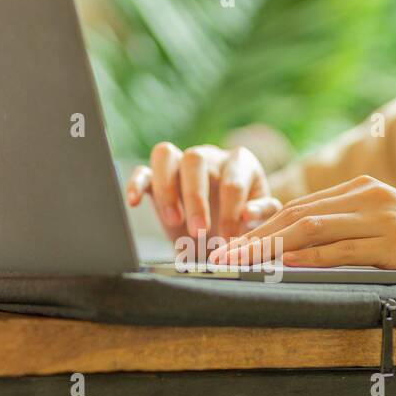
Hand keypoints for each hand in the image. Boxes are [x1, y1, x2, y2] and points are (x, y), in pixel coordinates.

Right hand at [125, 143, 281, 243]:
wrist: (223, 233)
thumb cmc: (245, 222)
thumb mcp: (261, 220)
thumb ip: (261, 214)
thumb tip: (247, 213)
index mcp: (240, 163)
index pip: (232, 181)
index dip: (230, 212)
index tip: (228, 240)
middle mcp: (209, 156)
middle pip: (196, 159)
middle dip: (196, 198)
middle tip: (199, 231)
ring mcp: (181, 164)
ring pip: (165, 154)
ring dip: (166, 188)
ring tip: (173, 221)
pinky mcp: (157, 178)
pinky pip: (142, 170)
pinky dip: (135, 183)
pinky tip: (133, 202)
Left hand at [207, 175, 395, 307]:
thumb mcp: (384, 232)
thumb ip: (347, 234)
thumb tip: (299, 252)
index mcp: (361, 190)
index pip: (299, 206)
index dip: (259, 225)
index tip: (228, 243)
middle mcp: (368, 196)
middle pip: (297, 214)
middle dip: (253, 236)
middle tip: (219, 256)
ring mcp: (381, 217)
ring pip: (311, 229)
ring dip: (269, 247)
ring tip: (238, 263)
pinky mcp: (395, 243)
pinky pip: (340, 252)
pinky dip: (306, 260)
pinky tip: (281, 268)